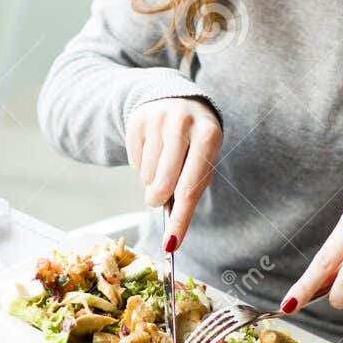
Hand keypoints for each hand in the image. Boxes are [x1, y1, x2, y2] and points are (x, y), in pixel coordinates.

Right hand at [125, 97, 221, 251]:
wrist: (175, 97)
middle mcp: (183, 124)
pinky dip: (142, 165)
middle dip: (158, 200)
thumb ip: (192, 188)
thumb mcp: (204, 157)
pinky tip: (152, 150)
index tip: (171, 244)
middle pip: (163, 184)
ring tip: (162, 163)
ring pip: (146, 175)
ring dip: (151, 180)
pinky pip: (134, 162)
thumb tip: (173, 234)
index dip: (180, 220)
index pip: (191, 188)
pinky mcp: (137, 120)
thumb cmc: (195, 141)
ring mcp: (158, 119)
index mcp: (209, 135)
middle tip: (158, 199)